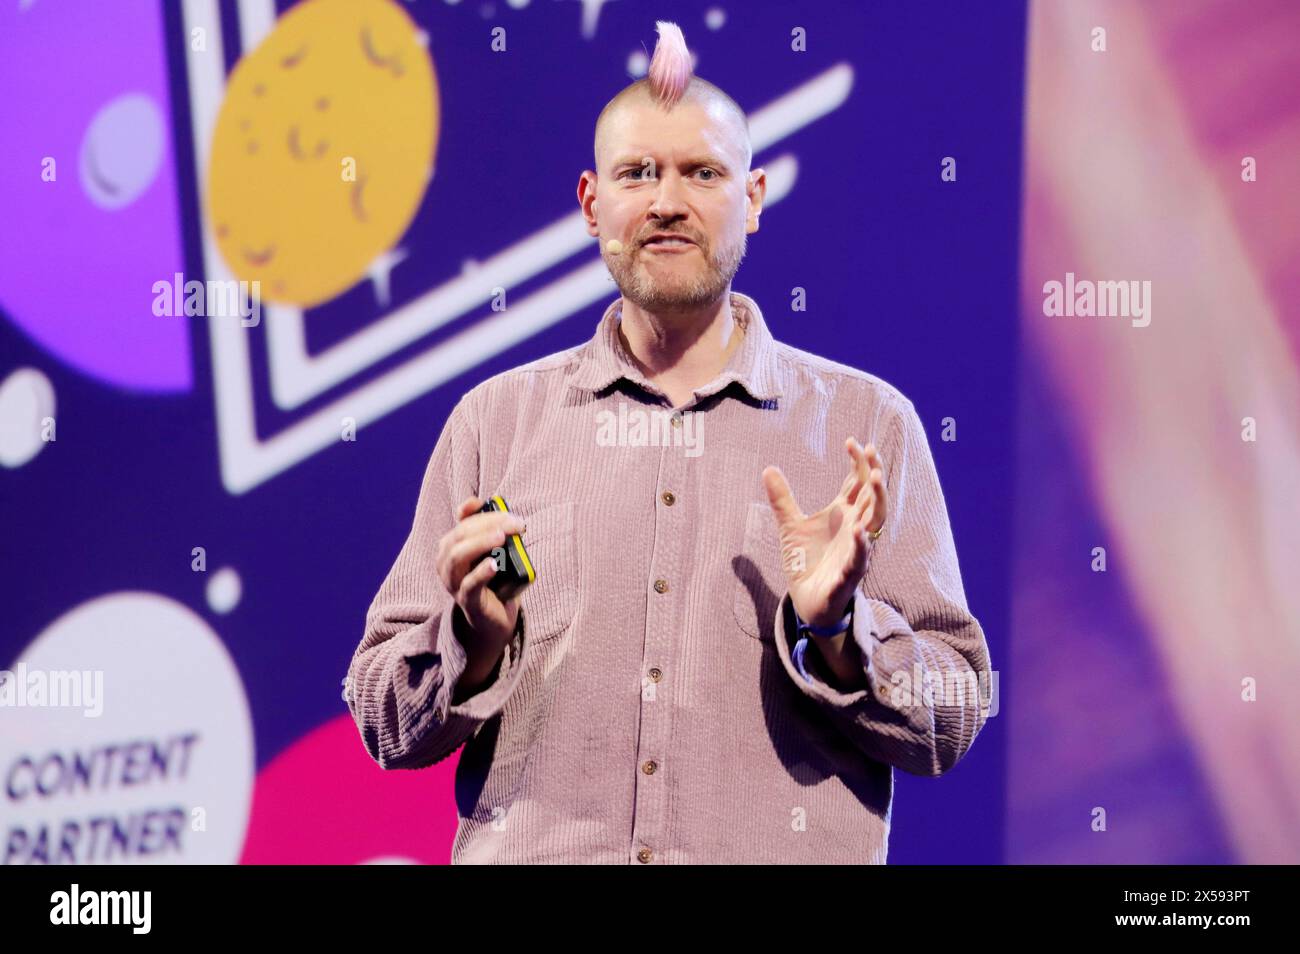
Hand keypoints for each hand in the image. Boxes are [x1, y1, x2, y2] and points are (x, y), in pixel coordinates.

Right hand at [436, 496, 526, 650]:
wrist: (495, 619)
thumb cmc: (493, 580)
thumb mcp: (491, 552)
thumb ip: (487, 529)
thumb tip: (480, 502)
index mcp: (450, 547)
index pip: (463, 523)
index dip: (480, 513)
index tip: (505, 510)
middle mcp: (446, 563)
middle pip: (460, 535)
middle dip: (489, 525)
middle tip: (516, 523)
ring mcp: (453, 583)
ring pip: (457, 556)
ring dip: (480, 542)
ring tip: (502, 537)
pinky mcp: (466, 600)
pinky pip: (469, 584)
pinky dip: (481, 572)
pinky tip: (494, 564)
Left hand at [762, 437, 887, 628]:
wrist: (806, 600)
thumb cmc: (806, 561)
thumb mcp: (790, 526)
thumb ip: (782, 499)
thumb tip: (768, 468)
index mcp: (843, 515)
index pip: (857, 483)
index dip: (858, 462)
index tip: (851, 442)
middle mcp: (854, 528)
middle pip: (871, 497)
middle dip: (873, 475)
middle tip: (871, 452)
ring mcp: (855, 550)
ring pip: (873, 523)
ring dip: (876, 501)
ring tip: (874, 479)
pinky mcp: (849, 574)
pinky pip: (859, 558)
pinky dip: (861, 544)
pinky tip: (859, 529)